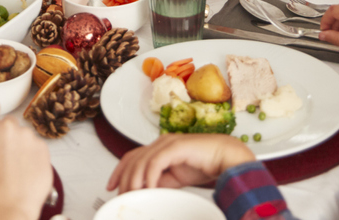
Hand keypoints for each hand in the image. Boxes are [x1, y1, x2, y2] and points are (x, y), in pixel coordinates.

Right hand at [0, 100, 52, 219]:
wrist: (10, 208)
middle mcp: (10, 127)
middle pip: (8, 123)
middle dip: (4, 135)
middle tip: (0, 157)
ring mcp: (30, 137)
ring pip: (23, 136)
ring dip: (20, 146)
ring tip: (14, 170)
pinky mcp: (44, 149)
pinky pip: (36, 147)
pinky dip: (32, 157)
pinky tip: (25, 174)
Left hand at [107, 134, 253, 193]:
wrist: (226, 157)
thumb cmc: (205, 165)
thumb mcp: (176, 179)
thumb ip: (161, 182)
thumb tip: (145, 192)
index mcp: (159, 148)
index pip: (131, 157)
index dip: (119, 171)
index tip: (111, 186)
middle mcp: (161, 143)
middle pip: (132, 159)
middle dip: (124, 179)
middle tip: (122, 196)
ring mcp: (167, 143)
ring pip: (141, 161)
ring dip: (134, 180)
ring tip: (133, 195)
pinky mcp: (175, 146)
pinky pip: (155, 162)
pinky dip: (150, 176)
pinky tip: (150, 188)